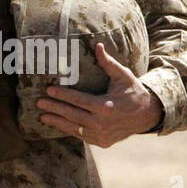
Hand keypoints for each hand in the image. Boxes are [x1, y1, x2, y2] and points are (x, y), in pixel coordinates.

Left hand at [36, 42, 161, 146]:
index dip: (62, 95)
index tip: (48, 90)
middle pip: (72, 114)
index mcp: (106, 106)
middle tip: (39, 103)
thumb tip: (97, 45)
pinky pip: (81, 136)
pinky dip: (69, 129)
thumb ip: (108, 63)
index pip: (78, 100)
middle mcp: (102, 123)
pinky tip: (58, 124)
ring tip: (42, 116)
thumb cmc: (133, 92)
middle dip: (53, 108)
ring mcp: (101, 135)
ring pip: (74, 128)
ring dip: (56, 122)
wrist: (148, 115)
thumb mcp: (122, 76)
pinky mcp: (102, 142)